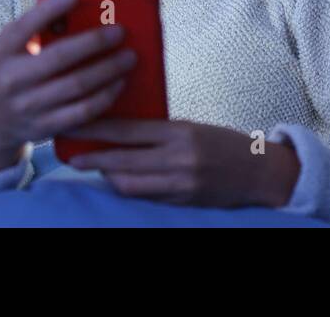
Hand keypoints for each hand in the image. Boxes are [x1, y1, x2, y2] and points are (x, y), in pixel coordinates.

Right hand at [0, 0, 137, 175]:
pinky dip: (105, 96)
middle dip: (95, 42)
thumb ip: (32, 28)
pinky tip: (119, 83)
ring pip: (77, 85)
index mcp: (1, 52)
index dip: (50, 10)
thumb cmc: (8, 73)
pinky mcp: (45, 127)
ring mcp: (28, 106)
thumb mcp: (7, 49)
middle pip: (60, 57)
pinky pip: (82, 112)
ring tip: (129, 57)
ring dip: (108, 69)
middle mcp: (12, 79)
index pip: (25, 27)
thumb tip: (72, 8)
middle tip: (120, 32)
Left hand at [61, 119, 301, 208]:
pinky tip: (119, 181)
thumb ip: (159, 132)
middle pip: (123, 160)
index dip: (98, 130)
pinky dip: (129, 188)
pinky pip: (146, 197)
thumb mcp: (192, 127)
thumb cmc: (223, 143)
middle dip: (94, 158)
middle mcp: (178, 159)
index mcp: (180, 132)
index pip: (129, 130)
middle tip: (72, 156)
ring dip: (109, 176)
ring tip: (95, 167)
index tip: (76, 127)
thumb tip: (120, 132)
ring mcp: (180, 184)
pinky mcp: (182, 203)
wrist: (258, 171)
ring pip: (130, 183)